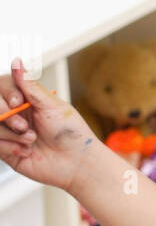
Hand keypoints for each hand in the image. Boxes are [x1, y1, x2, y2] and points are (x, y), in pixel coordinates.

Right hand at [0, 60, 96, 191]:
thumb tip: (16, 61)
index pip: (2, 86)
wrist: (77, 164)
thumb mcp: (52, 106)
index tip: (18, 102)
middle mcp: (15, 114)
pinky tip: (27, 152)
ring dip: (11, 134)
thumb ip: (29, 86)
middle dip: (6, 115)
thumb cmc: (71, 133)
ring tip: (31, 140)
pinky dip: (10, 147)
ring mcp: (9, 132)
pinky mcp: (6, 151)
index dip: (6, 93)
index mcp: (26, 99)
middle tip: (24, 126)